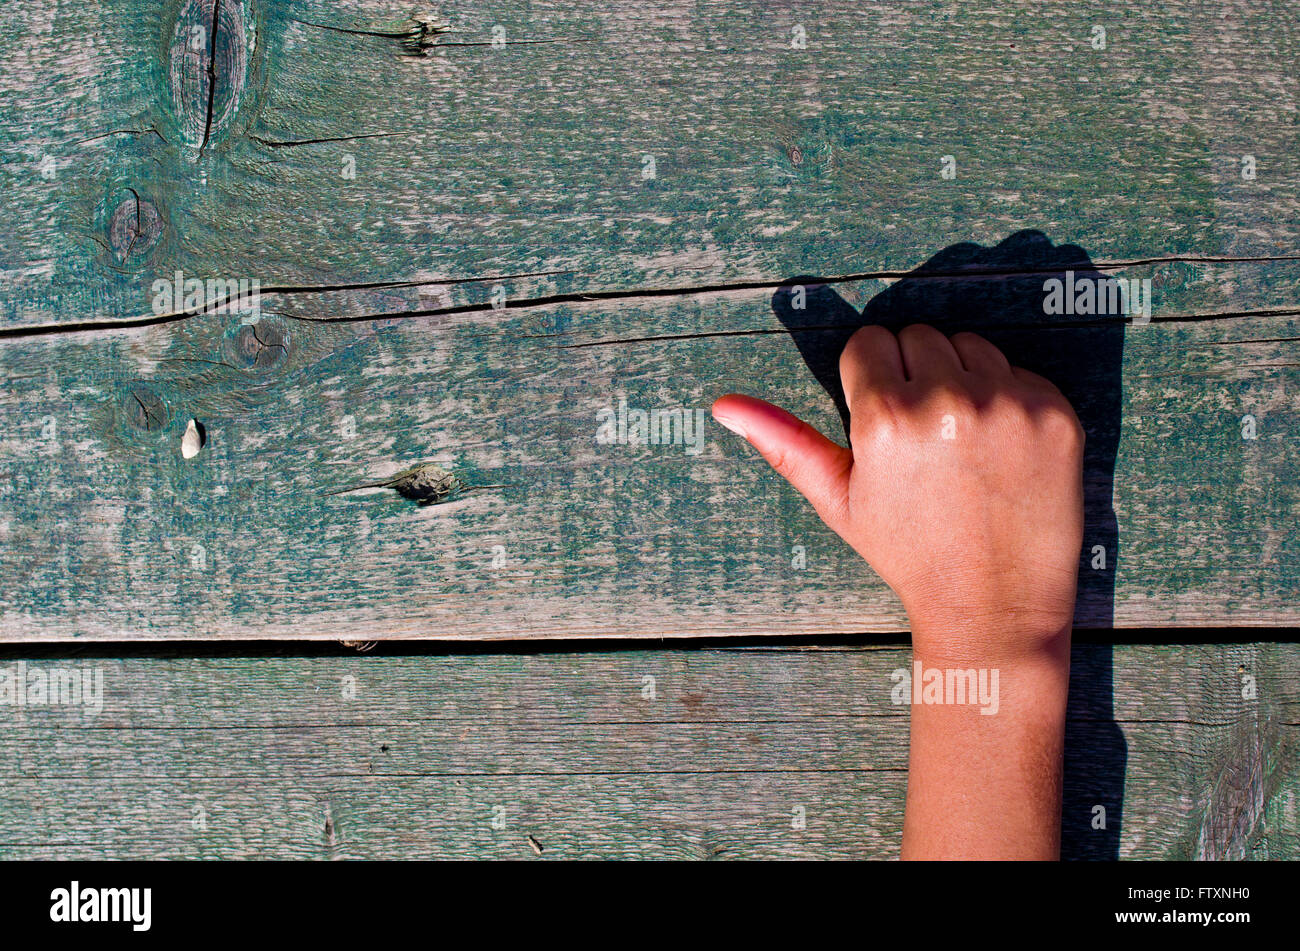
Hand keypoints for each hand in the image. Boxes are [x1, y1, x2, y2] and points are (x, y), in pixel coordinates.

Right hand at [712, 323, 1084, 662]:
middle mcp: (948, 401)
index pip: (868, 343)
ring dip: (962, 377)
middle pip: (917, 336)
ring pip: (970, 344)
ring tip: (960, 441)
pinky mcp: (1055, 413)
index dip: (868, 382)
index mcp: (885, 419)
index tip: (881, 422)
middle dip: (912, 374)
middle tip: (922, 435)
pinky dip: (1009, 398)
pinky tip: (1000, 451)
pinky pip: (1020, 371)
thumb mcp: (838, 500)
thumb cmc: (908, 553)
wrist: (996, 604)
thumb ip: (784, 442)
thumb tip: (723, 406)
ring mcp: (1008, 404)